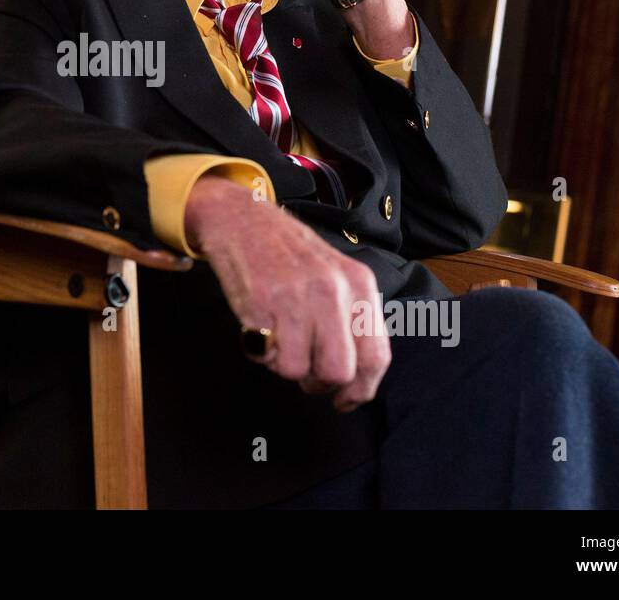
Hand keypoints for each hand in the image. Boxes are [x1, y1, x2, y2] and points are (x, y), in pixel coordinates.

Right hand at [183, 175, 391, 410]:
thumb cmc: (290, 255)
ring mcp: (295, 295)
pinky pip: (267, 356)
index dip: (361, 389)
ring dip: (286, 366)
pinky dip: (262, 355)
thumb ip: (352, 318)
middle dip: (320, 383)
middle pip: (338, 371)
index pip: (375, 355)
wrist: (243, 219)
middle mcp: (331, 289)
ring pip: (298, 370)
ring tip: (279, 341)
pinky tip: (261, 330)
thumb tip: (357, 376)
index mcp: (358, 284)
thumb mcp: (336, 276)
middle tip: (307, 374)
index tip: (346, 400)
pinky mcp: (260, 302)